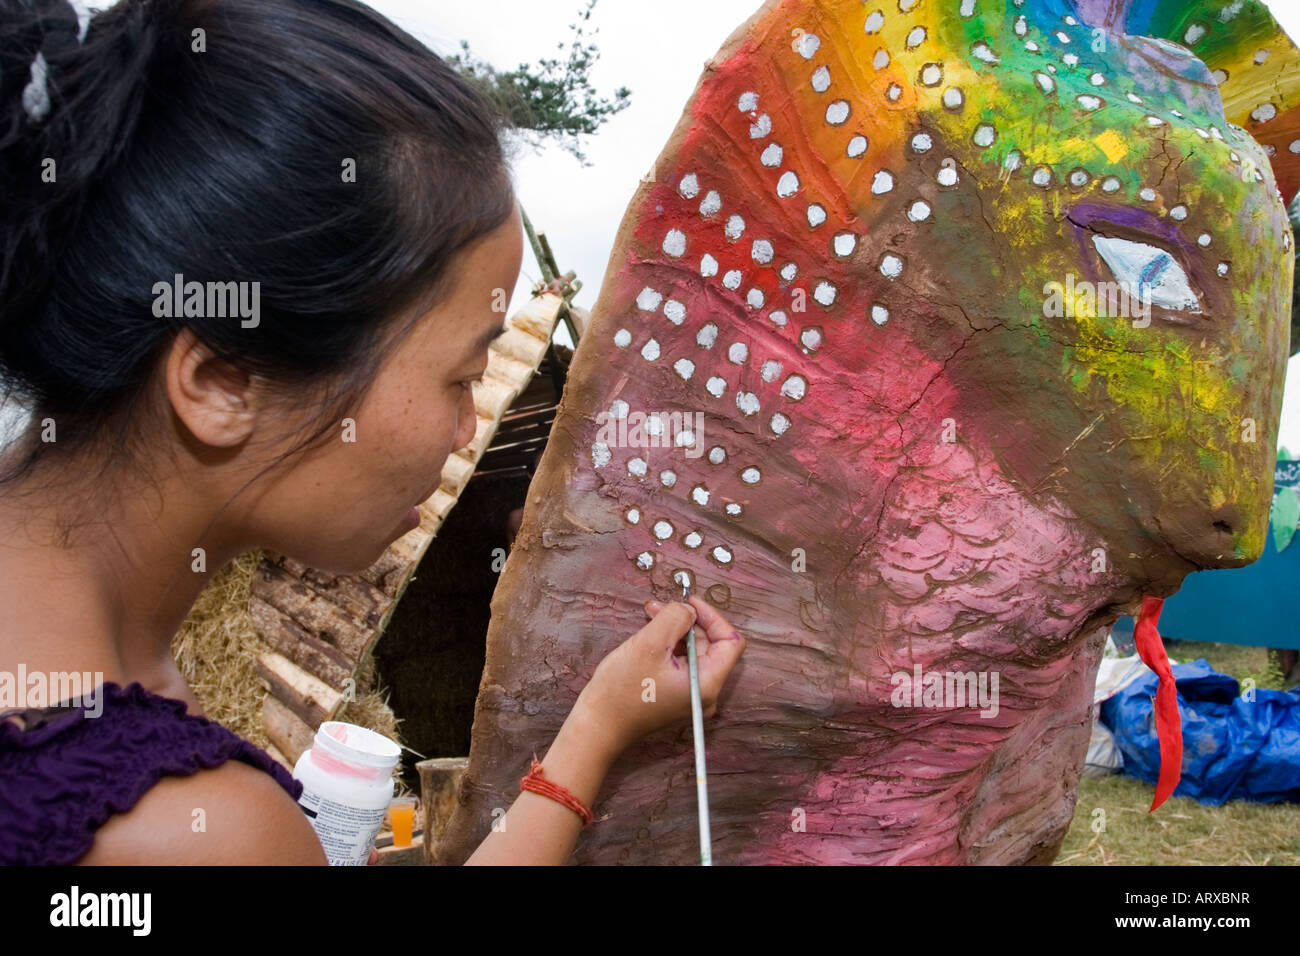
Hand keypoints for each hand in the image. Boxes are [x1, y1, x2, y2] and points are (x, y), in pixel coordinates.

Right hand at [575, 596, 745, 758]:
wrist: (598, 726)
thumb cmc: (622, 690)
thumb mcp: (649, 644)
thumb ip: (675, 619)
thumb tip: (689, 609)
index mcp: (707, 684)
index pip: (730, 642)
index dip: (712, 617)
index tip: (689, 602)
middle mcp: (706, 694)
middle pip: (712, 646)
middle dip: (689, 622)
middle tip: (661, 606)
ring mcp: (692, 697)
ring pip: (695, 653)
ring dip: (677, 631)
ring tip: (652, 615)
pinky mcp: (678, 697)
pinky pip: (682, 665)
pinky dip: (670, 646)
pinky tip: (651, 635)